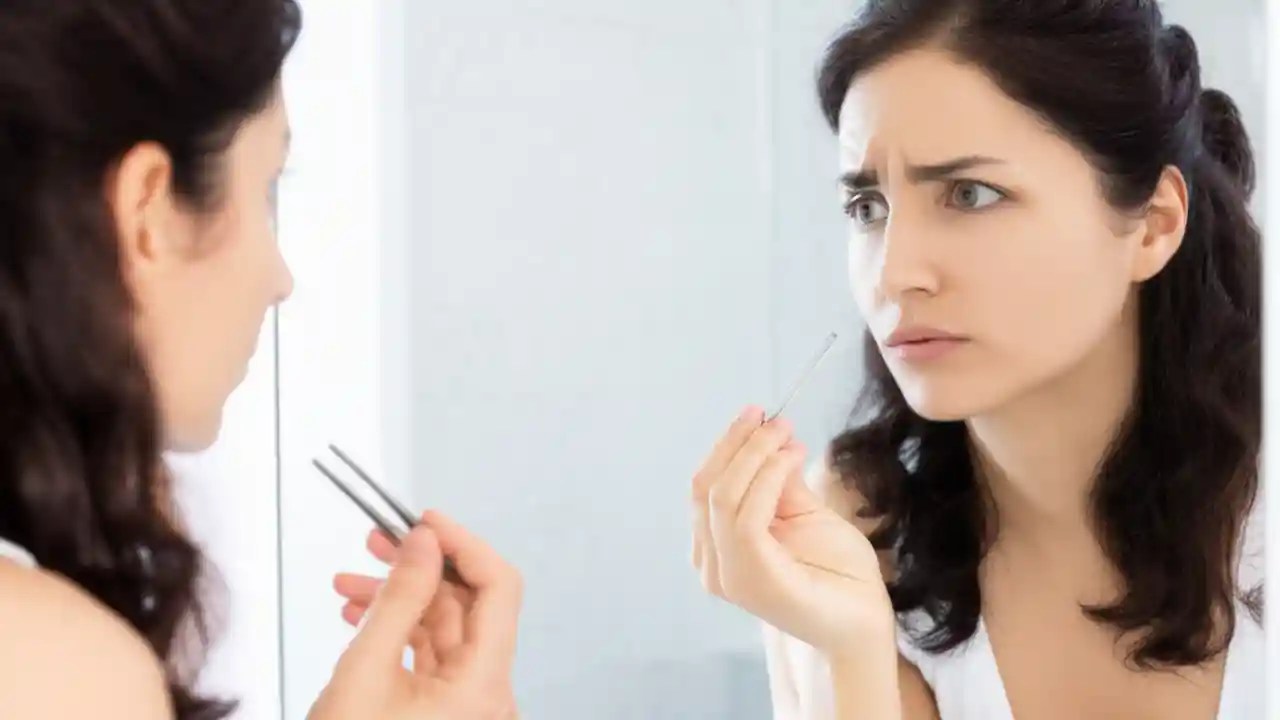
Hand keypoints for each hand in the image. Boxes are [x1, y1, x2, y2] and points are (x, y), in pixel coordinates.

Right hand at [310, 511, 522, 719]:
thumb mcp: (363, 674)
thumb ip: (398, 599)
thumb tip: (424, 540)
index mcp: (485, 687)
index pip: (500, 588)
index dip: (464, 544)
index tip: (423, 520)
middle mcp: (489, 696)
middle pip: (469, 606)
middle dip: (421, 568)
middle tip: (377, 540)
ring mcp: (468, 708)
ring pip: (443, 630)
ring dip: (400, 599)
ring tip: (349, 581)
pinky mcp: (445, 715)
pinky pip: (430, 658)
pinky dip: (397, 632)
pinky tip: (358, 614)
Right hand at [691, 406, 894, 659]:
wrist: (861, 622)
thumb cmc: (835, 571)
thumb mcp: (802, 512)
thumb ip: (777, 482)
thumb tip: (769, 437)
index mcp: (716, 547)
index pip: (705, 486)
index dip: (728, 446)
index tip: (758, 414)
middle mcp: (712, 564)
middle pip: (706, 487)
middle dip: (738, 444)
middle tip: (774, 418)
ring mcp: (728, 575)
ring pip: (722, 497)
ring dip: (754, 455)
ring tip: (787, 434)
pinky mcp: (752, 579)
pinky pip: (746, 518)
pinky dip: (766, 478)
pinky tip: (791, 459)